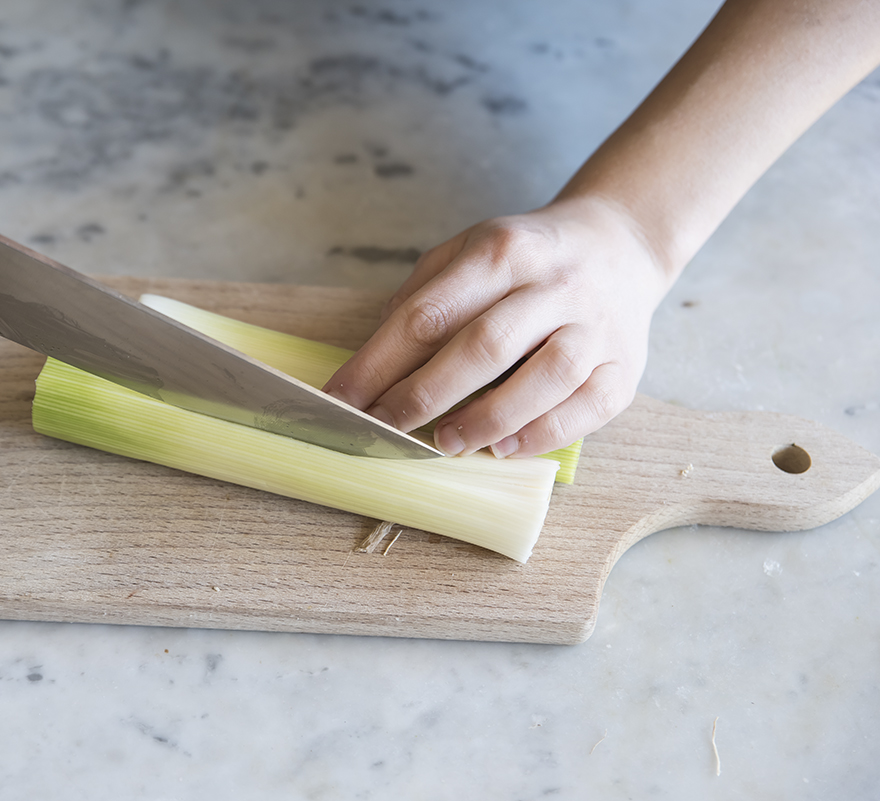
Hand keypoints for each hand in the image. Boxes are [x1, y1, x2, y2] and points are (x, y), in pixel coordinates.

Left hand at [324, 196, 673, 457]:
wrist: (620, 243)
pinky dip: (543, 433)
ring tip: (446, 443)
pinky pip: (587, 406)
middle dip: (423, 395)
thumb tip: (373, 360)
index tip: (340, 400)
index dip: (377, 363)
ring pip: (545, 376)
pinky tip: (504, 448)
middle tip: (384, 428)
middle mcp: (553, 284)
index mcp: (501, 250)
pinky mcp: (625, 365)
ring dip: (487, 418)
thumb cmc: (526, 258)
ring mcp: (596, 325)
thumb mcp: (468, 250)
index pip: (428, 314)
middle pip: (482, 346)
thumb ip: (421, 296)